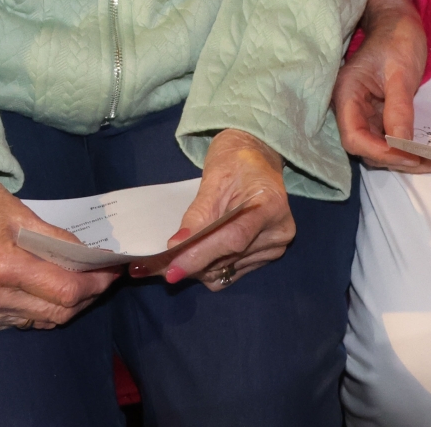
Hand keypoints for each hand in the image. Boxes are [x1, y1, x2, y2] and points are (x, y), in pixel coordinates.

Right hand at [0, 174, 119, 332]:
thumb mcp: (24, 214)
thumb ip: (59, 242)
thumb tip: (93, 260)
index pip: (63, 290)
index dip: (94, 284)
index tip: (111, 273)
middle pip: (56, 312)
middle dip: (85, 296)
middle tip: (99, 279)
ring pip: (39, 320)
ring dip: (60, 304)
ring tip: (71, 282)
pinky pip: (18, 322)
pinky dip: (34, 309)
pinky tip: (37, 290)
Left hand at [152, 129, 292, 289]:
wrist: (256, 158)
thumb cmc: (235, 159)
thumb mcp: (214, 178)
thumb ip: (198, 213)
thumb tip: (176, 246)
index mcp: (270, 206)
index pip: (233, 239)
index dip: (201, 255)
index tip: (171, 269)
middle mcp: (278, 232)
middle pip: (227, 258)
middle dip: (188, 262)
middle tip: (153, 265)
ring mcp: (274, 248)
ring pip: (225, 271)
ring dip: (195, 267)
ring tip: (168, 258)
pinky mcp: (265, 257)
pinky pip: (229, 273)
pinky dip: (208, 268)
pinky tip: (193, 256)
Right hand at [332, 0, 430, 171]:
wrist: (398, 20)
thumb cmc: (397, 38)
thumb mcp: (401, 72)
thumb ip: (399, 109)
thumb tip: (402, 146)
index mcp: (346, 94)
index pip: (354, 137)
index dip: (380, 152)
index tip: (411, 155)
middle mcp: (350, 108)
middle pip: (366, 148)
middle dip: (397, 159)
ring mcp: (364, 112)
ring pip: (379, 148)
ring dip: (406, 158)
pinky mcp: (378, 113)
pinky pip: (390, 138)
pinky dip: (409, 148)